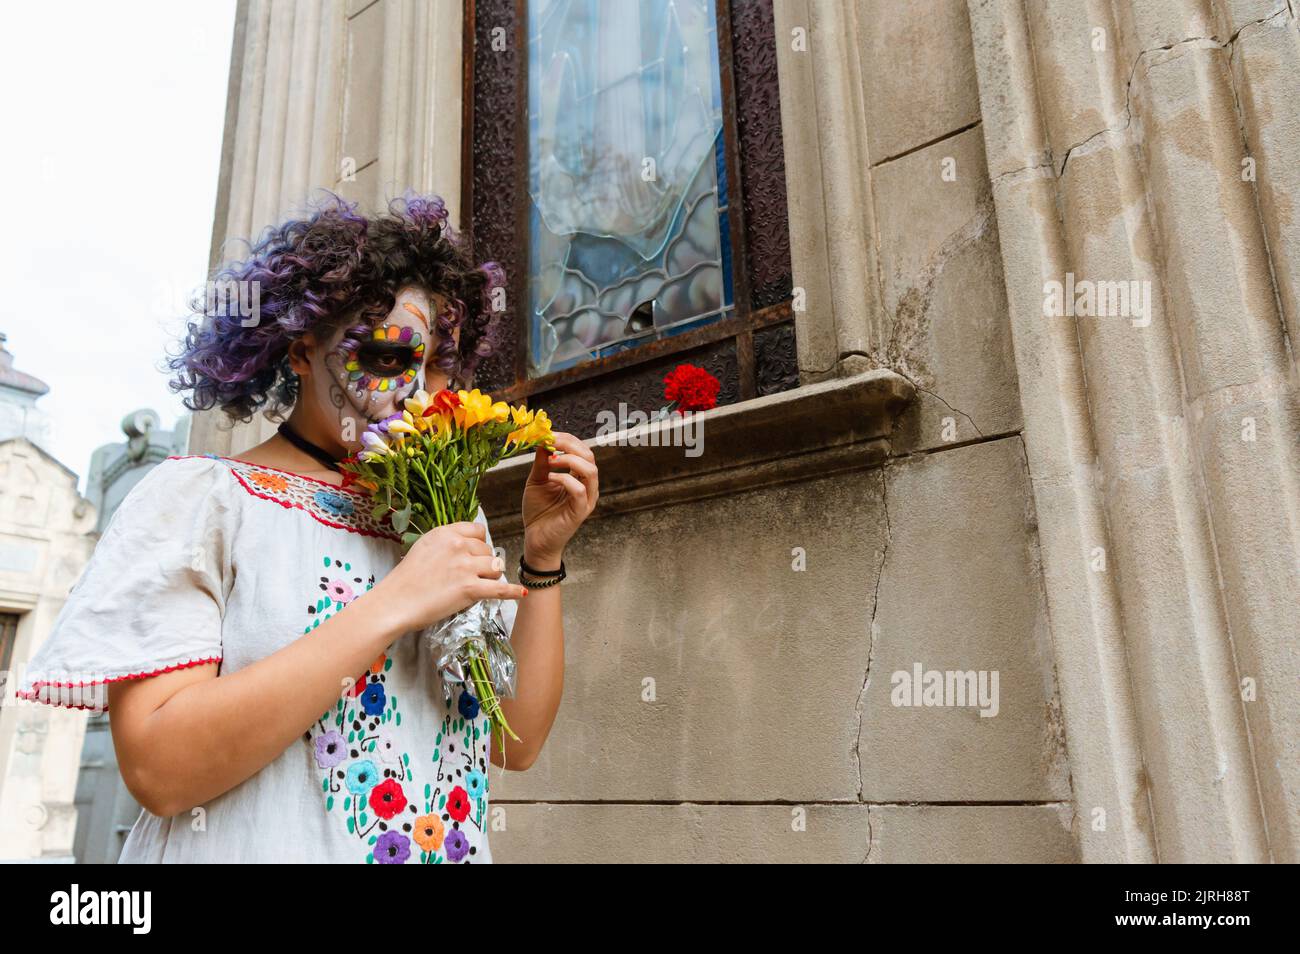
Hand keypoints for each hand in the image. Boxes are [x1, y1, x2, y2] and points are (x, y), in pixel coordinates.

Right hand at [369, 521, 526, 635]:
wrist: (395, 603)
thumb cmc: (405, 579)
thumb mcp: (424, 547)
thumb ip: (446, 542)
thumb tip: (467, 543)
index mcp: (446, 533)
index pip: (478, 531)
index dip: (479, 544)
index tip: (473, 555)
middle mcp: (458, 545)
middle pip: (488, 550)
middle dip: (483, 563)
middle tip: (468, 576)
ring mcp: (465, 566)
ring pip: (496, 567)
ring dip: (491, 576)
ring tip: (478, 585)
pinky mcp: (470, 588)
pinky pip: (499, 589)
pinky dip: (511, 592)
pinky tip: (521, 593)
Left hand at [521, 431, 598, 567]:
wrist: (536, 539)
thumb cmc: (539, 511)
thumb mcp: (538, 480)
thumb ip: (542, 461)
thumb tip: (542, 439)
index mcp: (579, 476)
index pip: (582, 449)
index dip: (567, 438)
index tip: (548, 433)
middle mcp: (587, 486)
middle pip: (589, 456)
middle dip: (569, 444)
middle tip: (550, 441)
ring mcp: (586, 499)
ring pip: (590, 471)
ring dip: (569, 460)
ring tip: (550, 460)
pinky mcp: (580, 512)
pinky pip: (579, 490)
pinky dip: (564, 478)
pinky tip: (550, 477)